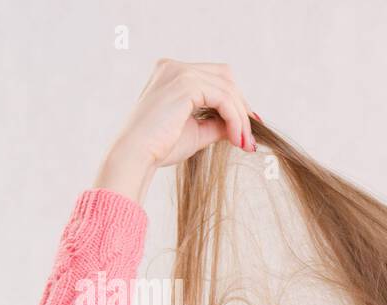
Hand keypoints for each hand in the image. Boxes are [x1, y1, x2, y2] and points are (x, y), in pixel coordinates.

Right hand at [92, 58, 259, 203]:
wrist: (136, 155)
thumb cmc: (161, 147)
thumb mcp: (197, 131)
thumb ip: (219, 122)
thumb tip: (245, 124)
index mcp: (172, 74)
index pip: (216, 78)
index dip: (236, 102)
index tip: (247, 129)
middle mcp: (174, 67)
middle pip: (225, 77)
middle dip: (242, 108)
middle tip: (250, 138)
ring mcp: (179, 72)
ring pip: (228, 89)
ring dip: (241, 118)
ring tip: (245, 143)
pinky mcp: (185, 84)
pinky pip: (224, 99)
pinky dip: (235, 119)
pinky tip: (237, 139)